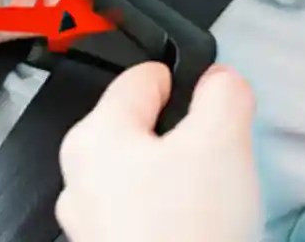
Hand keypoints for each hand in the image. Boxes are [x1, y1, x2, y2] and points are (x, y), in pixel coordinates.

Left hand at [57, 63, 260, 241]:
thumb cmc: (187, 234)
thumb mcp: (223, 139)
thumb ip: (223, 92)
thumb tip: (220, 79)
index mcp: (94, 138)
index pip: (143, 77)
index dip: (186, 82)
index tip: (212, 98)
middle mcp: (80, 179)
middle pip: (143, 129)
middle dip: (184, 137)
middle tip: (218, 157)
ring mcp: (93, 223)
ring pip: (146, 175)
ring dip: (180, 180)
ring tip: (211, 199)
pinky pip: (147, 215)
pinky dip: (174, 215)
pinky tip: (199, 227)